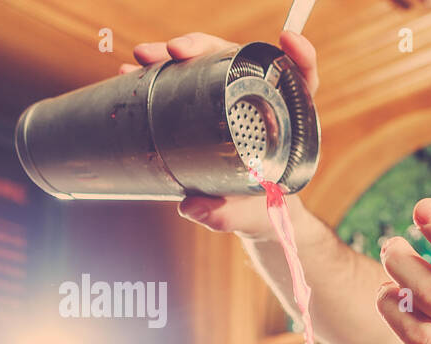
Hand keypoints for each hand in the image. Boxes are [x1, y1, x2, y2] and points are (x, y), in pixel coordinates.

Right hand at [121, 30, 319, 238]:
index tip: (288, 41)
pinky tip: (129, 73)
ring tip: (140, 58)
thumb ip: (225, 213)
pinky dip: (156, 74)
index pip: (301, 78)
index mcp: (286, 121)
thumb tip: (192, 208)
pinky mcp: (205, 107)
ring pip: (203, 64)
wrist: (246, 214)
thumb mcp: (245, 214)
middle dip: (203, 46)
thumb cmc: (259, 210)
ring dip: (169, 55)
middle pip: (237, 60)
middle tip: (173, 51)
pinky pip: (181, 83)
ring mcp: (230, 101)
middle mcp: (259, 102)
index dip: (299, 57)